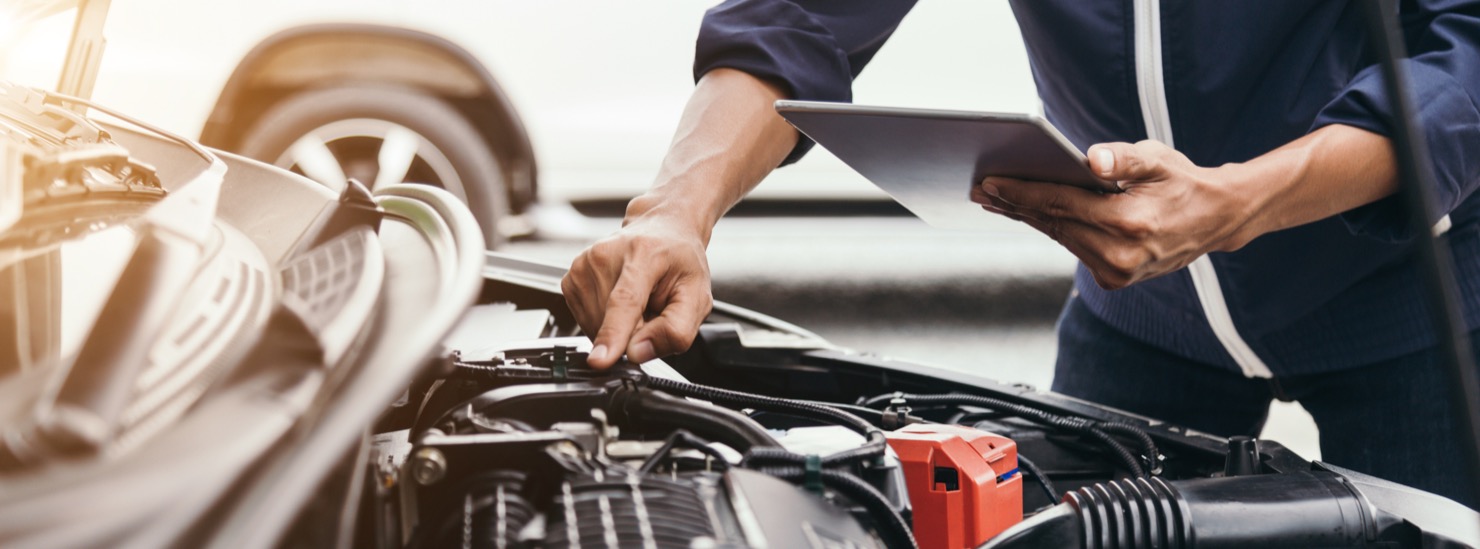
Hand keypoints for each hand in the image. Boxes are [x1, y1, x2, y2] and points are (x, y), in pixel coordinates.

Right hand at [561, 212, 713, 368]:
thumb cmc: (679, 261)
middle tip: (651, 310)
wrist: (661, 230)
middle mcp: (605, 255)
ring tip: (637, 302)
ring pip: (595, 326)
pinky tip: (619, 303)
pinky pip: (585, 321)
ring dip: (619, 327)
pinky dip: (604, 322)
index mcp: (643, 254)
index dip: (613, 334)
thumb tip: (638, 353)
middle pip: (610, 322)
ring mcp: (583, 265)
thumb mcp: (698, 296)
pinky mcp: (570, 279)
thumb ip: (676, 329)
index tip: (600, 361)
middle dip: (633, 332)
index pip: (624, 301)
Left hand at [970, 140, 1259, 288]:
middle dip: (1015, 205)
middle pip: (1054, 223)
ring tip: (997, 197)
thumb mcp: (1158, 160)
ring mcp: (1116, 272)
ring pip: (1060, 236)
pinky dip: (1053, 227)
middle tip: (981, 188)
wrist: (1215, 220)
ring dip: (1028, 217)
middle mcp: (1120, 255)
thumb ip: (1124, 158)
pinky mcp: (1113, 279)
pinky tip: (1029, 212)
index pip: (1061, 205)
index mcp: (1129, 223)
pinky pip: (1073, 246)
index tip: (990, 182)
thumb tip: (1092, 160)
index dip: (1022, 193)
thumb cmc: (1183, 183)